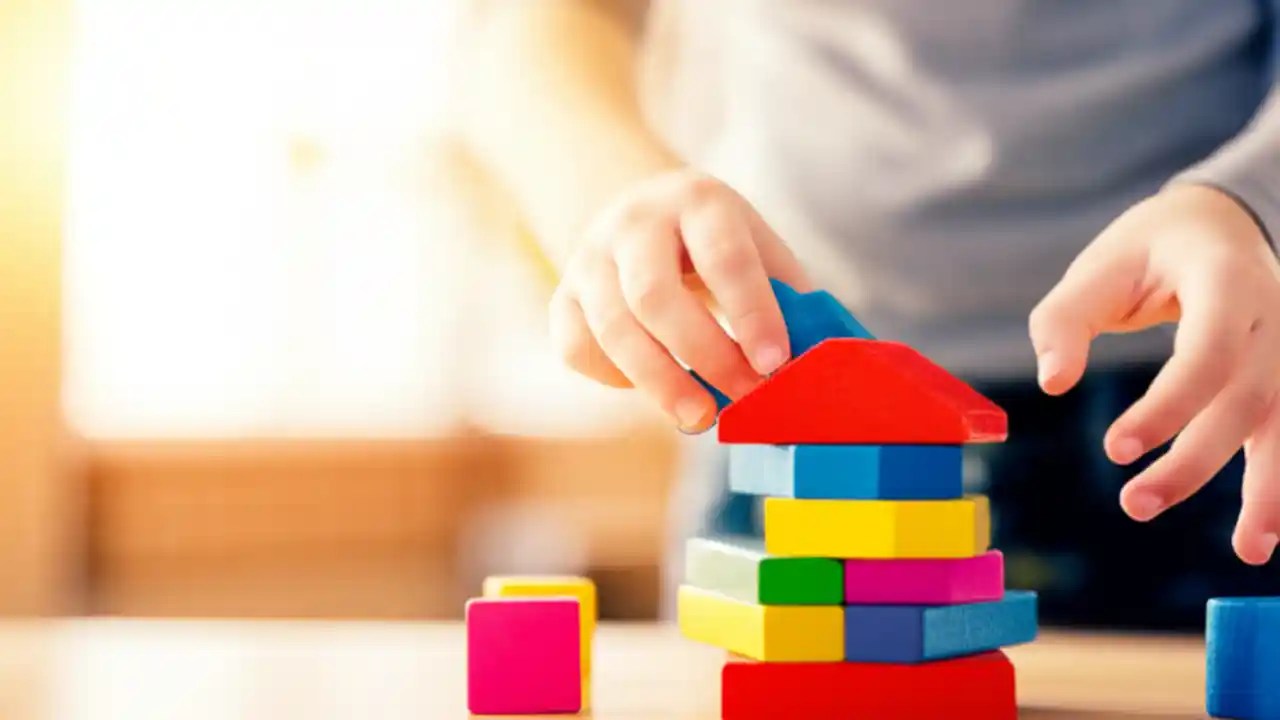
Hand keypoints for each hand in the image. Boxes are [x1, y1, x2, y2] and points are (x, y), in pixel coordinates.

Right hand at [549, 169, 809, 431]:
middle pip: (654, 296)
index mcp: (698, 200)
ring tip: (701, 419)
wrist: (640, 208)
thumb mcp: (759, 247)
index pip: (725, 257)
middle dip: (703, 356)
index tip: (775, 365)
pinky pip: (576, 347)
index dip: (752, 314)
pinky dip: (613, 377)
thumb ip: (789, 300)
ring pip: (612, 328)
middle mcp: (634, 222)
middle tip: (743, 398)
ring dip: (659, 382)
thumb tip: (822, 369)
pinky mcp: (562, 294)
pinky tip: (649, 387)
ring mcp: (589, 258)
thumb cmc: (718, 243)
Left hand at [1031, 184, 1279, 563]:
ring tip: (1248, 551)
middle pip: (1247, 400)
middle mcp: (1277, 313)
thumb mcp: (1097, 268)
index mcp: (1226, 279)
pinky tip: (1267, 533)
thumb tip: (1053, 383)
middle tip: (1133, 504)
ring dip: (1272, 492)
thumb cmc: (1146, 251)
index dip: (1168, 407)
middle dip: (1194, 461)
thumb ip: (1064, 322)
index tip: (1113, 449)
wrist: (1221, 223)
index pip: (1208, 352)